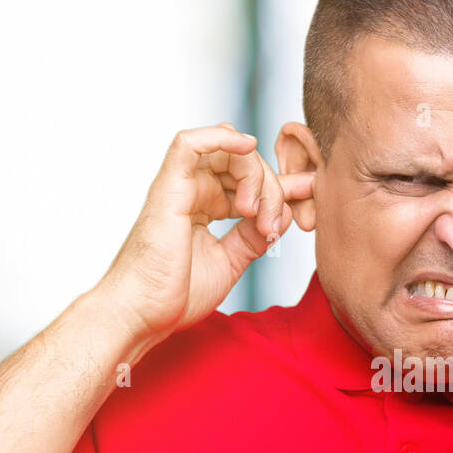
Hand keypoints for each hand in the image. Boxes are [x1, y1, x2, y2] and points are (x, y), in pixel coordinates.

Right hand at [94, 123, 314, 345]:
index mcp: (204, 208)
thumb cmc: (176, 295)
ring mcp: (179, 187)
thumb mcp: (231, 262)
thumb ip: (255, 236)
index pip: (249, 181)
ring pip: (228, 152)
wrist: (143, 315)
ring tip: (256, 215)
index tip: (310, 193)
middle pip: (245, 164)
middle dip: (271, 188)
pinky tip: (247, 148)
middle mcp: (192, 191)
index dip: (283, 185)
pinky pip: (190, 143)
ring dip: (256, 176)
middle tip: (273, 226)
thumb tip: (286, 211)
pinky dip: (220, 138)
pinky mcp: (168, 187)